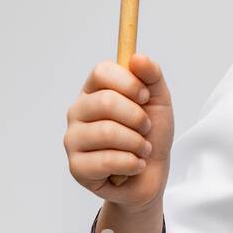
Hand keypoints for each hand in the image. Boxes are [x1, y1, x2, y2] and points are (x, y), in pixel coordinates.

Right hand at [64, 53, 173, 211]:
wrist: (152, 174)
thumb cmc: (150, 134)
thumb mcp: (158, 100)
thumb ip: (151, 75)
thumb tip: (137, 58)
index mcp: (94, 91)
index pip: (101, 72)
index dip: (129, 83)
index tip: (145, 97)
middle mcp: (78, 112)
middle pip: (106, 102)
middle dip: (138, 117)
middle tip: (146, 128)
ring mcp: (73, 140)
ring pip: (107, 132)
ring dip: (137, 143)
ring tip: (142, 149)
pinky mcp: (77, 168)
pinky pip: (107, 160)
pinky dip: (132, 163)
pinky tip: (135, 165)